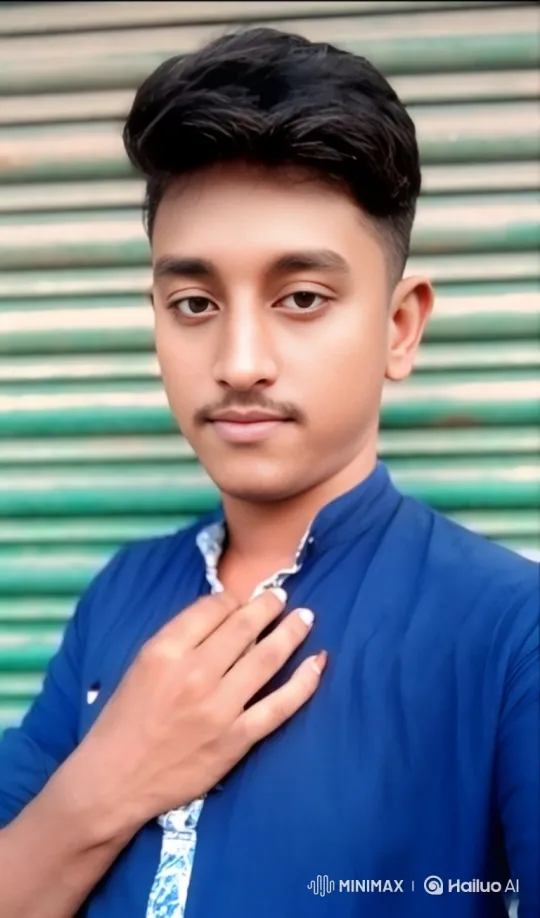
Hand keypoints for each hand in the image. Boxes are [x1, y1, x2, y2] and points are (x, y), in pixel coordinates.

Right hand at [74, 588, 325, 829]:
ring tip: (305, 618)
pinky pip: (280, 706)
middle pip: (244, 627)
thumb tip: (222, 614)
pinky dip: (304, 682)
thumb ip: (179, 639)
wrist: (115, 780)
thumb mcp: (140, 665)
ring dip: (292, 633)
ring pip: (267, 659)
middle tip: (282, 596)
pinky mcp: (236, 739)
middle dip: (268, 605)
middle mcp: (194, 674)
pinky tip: (318, 663)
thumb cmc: (124, 720)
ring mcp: (219, 708)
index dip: (233, 598)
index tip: (243, 597)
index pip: (212, 608)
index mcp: (165, 651)